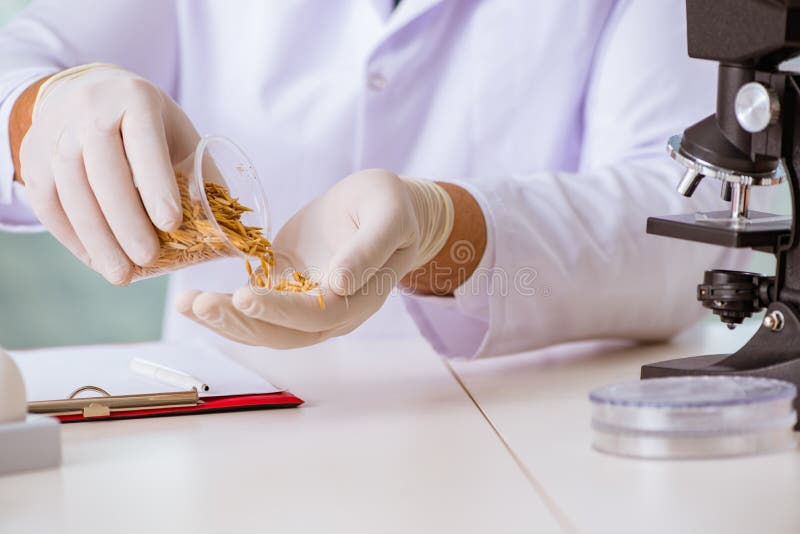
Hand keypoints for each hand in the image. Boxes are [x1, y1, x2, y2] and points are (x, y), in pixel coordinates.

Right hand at [19, 64, 199, 283]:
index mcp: (135, 99)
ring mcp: (54, 131)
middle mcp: (88, 110)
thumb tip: (233, 230)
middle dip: (125, 221)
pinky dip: (70, 236)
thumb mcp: (179, 133)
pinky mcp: (32, 155)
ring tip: (121, 274)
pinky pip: (46, 201)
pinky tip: (95, 259)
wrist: (89, 91)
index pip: (144, 144)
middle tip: (146, 260)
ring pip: (70, 190)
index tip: (171, 224)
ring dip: (96, 239)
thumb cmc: (148, 123)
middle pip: (102, 172)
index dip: (156, 185)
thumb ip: (202, 174)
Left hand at [177, 169, 454, 347]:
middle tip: (197, 303)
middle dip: (237, 321)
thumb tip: (338, 285)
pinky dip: (223, 306)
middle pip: (282, 332)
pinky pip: (253, 306)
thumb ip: (368, 250)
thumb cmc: (393, 207)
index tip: (243, 296)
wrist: (387, 208)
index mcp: (358, 300)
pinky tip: (191, 300)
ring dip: (223, 320)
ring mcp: (305, 302)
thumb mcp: (389, 216)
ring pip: (262, 327)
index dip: (280, 311)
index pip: (316, 315)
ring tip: (185, 304)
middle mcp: (330, 313)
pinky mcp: (286, 286)